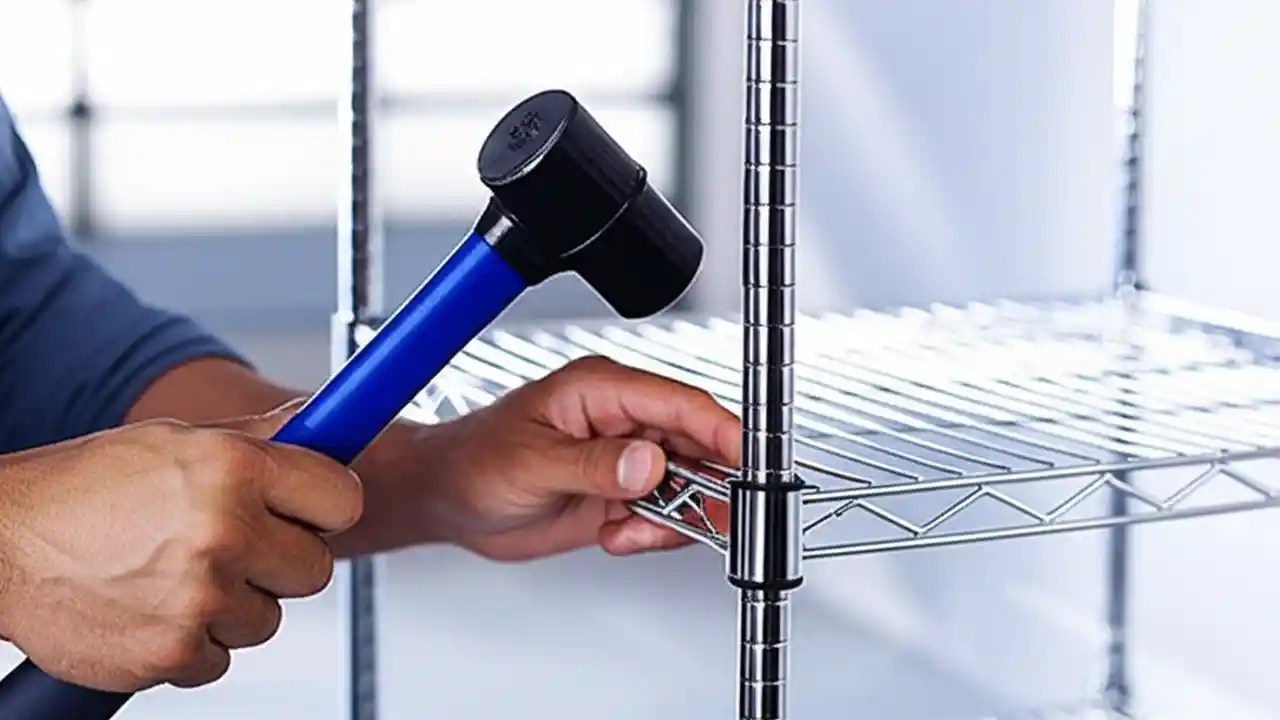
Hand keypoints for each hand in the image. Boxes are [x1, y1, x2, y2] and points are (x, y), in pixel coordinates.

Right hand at [0, 411, 361, 691]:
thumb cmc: (82, 490)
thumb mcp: (175, 441)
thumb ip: (259, 439)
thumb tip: (323, 423)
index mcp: (234, 466)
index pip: (343, 498)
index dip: (326, 506)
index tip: (308, 510)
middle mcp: (225, 529)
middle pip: (316, 568)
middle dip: (281, 560)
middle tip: (233, 545)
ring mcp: (201, 596)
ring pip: (269, 617)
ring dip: (234, 604)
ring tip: (176, 573)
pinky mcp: (174, 651)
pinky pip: (222, 657)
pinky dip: (194, 642)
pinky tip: (154, 607)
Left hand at [416, 356, 738, 560]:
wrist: (447, 500)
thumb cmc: (474, 460)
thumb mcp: (531, 463)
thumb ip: (593, 465)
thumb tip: (648, 463)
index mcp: (602, 389)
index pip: (679, 404)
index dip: (722, 431)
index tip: (748, 461)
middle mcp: (621, 420)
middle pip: (698, 446)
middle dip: (706, 486)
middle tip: (706, 518)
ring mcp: (625, 459)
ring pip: (689, 486)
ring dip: (675, 517)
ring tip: (632, 531)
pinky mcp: (621, 494)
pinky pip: (666, 515)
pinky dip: (654, 533)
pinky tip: (618, 535)